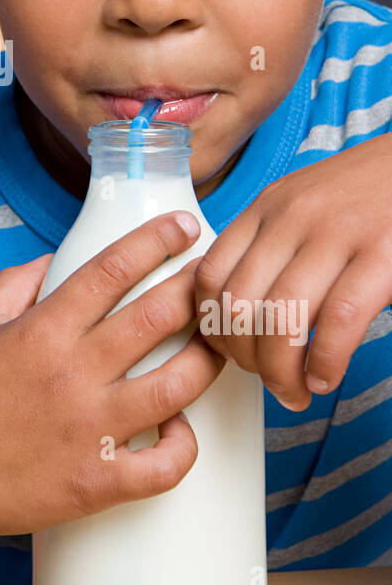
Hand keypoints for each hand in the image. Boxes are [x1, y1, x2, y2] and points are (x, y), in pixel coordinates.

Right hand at [0, 212, 224, 541]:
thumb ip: (14, 286)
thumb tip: (53, 259)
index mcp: (43, 330)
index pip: (113, 268)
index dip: (157, 239)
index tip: (185, 227)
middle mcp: (73, 372)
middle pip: (159, 316)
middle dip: (198, 288)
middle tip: (215, 280)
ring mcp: (90, 429)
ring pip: (178, 385)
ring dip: (208, 360)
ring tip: (219, 347)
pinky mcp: (97, 481)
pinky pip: (165, 465)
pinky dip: (184, 445)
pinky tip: (180, 428)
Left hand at [193, 133, 391, 410]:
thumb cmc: (366, 193)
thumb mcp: (303, 203)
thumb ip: (269, 245)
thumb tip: (240, 312)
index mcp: (267, 207)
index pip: (211, 277)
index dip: (213, 329)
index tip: (232, 355)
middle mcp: (292, 217)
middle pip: (239, 305)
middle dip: (245, 360)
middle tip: (268, 380)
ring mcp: (336, 233)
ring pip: (281, 319)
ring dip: (281, 372)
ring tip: (296, 391)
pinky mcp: (381, 253)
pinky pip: (337, 320)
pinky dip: (325, 361)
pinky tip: (325, 376)